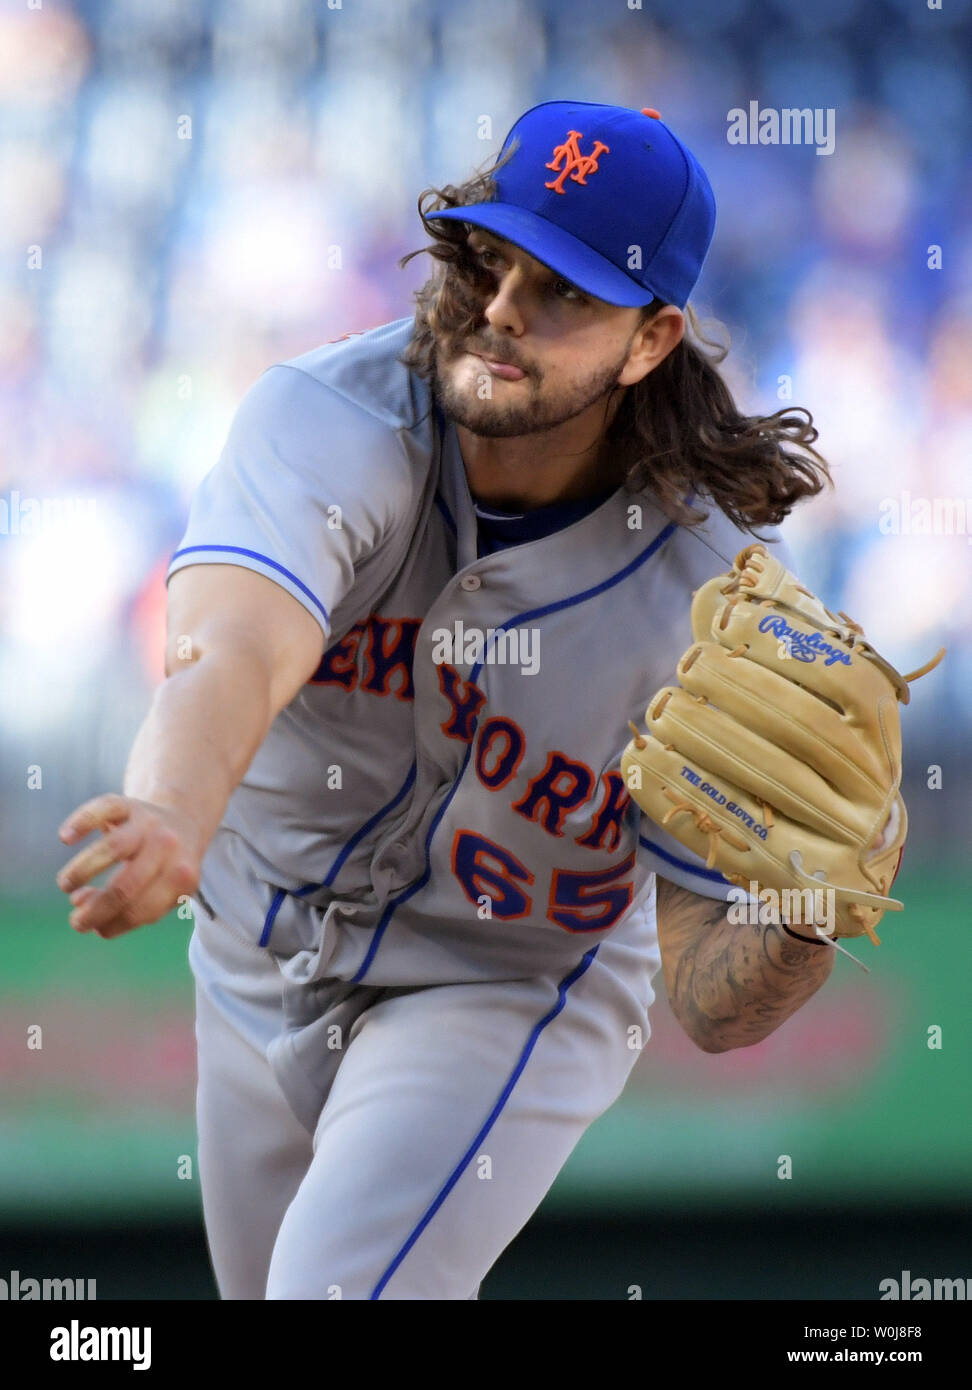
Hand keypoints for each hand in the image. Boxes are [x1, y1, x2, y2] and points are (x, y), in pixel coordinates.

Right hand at [56, 794, 202, 938]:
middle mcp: (168, 849)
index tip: (86, 923)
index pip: (140, 912)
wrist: (183, 821)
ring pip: (113, 848)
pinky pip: (102, 809)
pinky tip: (65, 838)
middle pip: (125, 886)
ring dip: (82, 871)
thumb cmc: (163, 869)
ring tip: (66, 885)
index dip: (107, 922)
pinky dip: (81, 822)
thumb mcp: (161, 894)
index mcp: (181, 879)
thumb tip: (80, 903)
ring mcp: (148, 823)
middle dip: (95, 908)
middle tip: (74, 919)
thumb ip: (127, 909)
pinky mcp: (128, 804)